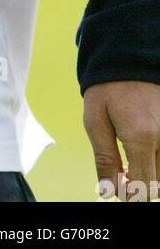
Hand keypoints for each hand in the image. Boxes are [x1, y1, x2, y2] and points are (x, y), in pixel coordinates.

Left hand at [84, 79, 159, 200]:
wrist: (129, 54)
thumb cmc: (107, 86)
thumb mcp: (95, 119)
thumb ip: (104, 157)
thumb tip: (109, 191)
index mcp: (142, 136)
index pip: (144, 187)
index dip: (130, 194)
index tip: (117, 184)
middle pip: (158, 183)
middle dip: (140, 184)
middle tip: (122, 170)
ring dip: (151, 172)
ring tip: (133, 155)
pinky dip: (158, 158)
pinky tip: (144, 145)